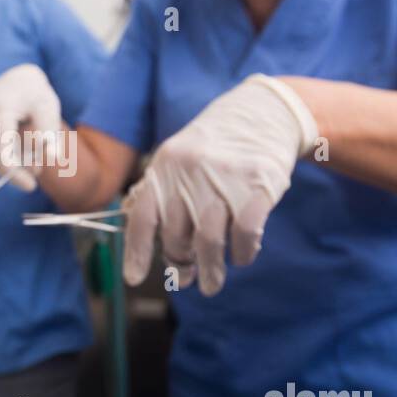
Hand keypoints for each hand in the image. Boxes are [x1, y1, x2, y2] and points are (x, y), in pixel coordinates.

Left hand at [122, 74, 317, 296]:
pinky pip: (244, 235)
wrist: (263, 111)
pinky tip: (241, 256)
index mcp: (164, 167)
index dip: (136, 251)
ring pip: (208, 241)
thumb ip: (166, 197)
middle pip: (176, 236)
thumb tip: (162, 251)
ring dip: (210, 271)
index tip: (133, 278)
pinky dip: (242, 254)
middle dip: (179, 263)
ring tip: (211, 284)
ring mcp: (224, 178)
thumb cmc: (217, 148)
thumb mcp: (181, 160)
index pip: (143, 216)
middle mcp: (190, 172)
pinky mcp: (259, 186)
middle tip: (186, 277)